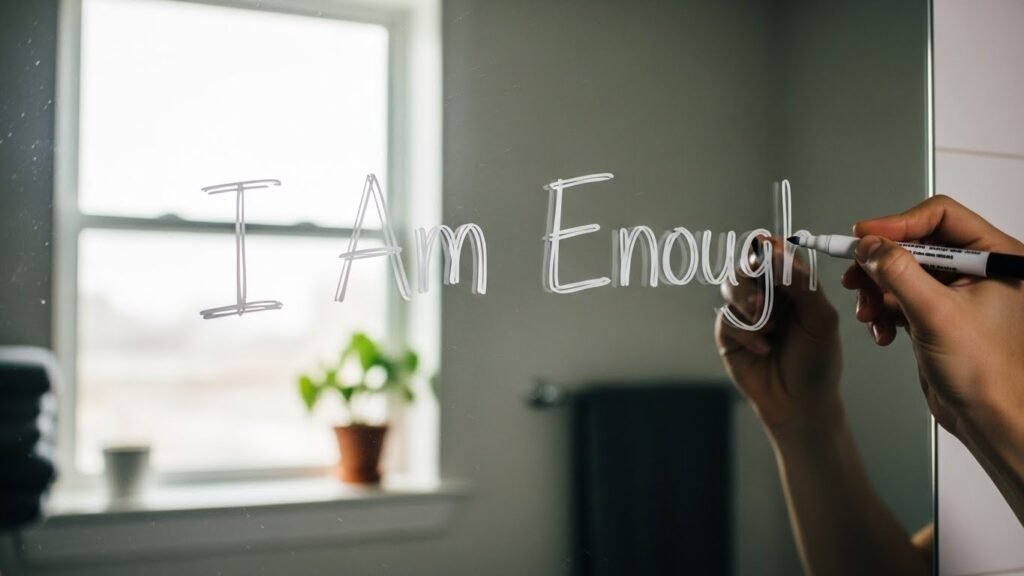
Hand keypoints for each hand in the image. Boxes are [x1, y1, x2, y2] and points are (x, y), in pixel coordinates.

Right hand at [715, 239, 841, 434]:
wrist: (801, 403)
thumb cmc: (817, 362)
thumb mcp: (821, 319)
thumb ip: (803, 283)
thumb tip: (777, 250)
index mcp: (792, 285)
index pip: (775, 253)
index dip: (768, 248)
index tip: (767, 250)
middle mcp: (767, 294)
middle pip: (746, 265)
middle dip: (753, 277)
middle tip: (766, 297)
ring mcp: (746, 314)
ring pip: (731, 286)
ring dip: (746, 301)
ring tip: (766, 324)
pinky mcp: (729, 334)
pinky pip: (727, 319)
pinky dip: (745, 332)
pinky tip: (762, 348)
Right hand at [841, 194, 1023, 438]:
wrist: (988, 418)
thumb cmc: (987, 374)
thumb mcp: (935, 314)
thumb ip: (899, 272)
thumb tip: (870, 245)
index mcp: (996, 257)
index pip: (940, 216)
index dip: (898, 224)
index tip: (865, 237)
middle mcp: (979, 270)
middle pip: (916, 243)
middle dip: (882, 264)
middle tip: (856, 274)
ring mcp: (958, 292)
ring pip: (903, 271)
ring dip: (878, 290)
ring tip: (868, 311)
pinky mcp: (940, 313)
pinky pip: (901, 297)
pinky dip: (884, 310)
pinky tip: (881, 329)